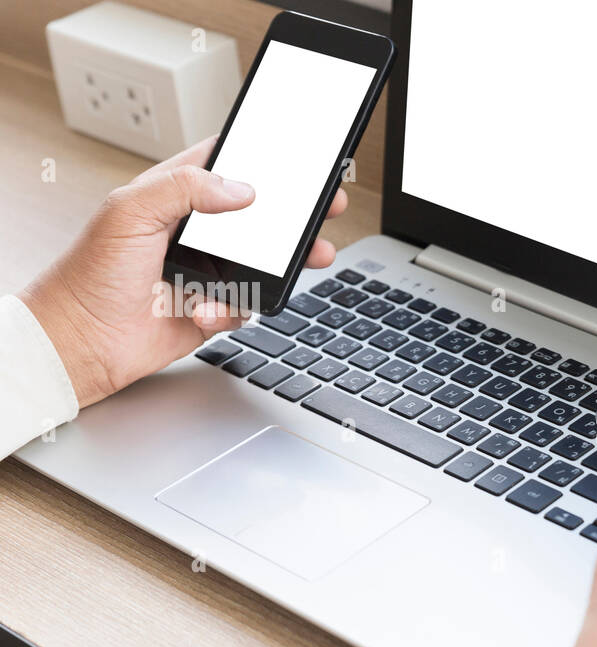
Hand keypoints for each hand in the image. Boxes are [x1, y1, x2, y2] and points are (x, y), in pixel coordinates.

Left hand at [18, 136, 347, 406]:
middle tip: (323, 211)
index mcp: (172, 197)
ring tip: (307, 258)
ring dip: (283, 264)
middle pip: (257, 217)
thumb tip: (240, 188)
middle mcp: (192, 233)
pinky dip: (234, 308)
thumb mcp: (130, 211)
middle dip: (292, 217)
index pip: (223, 166)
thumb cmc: (88, 276)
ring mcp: (205, 271)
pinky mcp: (212, 309)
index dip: (260, 162)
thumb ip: (183, 187)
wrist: (82, 342)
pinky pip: (246, 305)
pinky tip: (206, 309)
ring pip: (262, 263)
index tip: (295, 164)